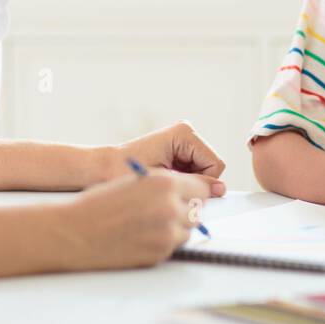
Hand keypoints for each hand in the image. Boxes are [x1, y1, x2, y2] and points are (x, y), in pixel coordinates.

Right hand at [64, 170, 213, 268]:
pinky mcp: (160, 254)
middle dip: (186, 209)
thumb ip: (162, 184)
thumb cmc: (98, 204)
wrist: (74, 232)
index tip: (194, 194)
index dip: (197, 191)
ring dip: (177, 227)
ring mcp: (167, 234)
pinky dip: (164, 242)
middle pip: (198, 210)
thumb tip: (187, 192)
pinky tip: (143, 236)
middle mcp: (170, 208)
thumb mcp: (133, 181)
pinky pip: (174, 247)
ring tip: (150, 223)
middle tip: (167, 209)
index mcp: (164, 183)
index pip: (202, 187)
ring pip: (188, 230)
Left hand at [100, 121, 226, 195]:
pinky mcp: (178, 149)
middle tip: (169, 187)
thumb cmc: (126, 172)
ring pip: (204, 171)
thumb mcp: (163, 183)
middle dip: (195, 182)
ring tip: (164, 184)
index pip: (215, 164)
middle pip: (212, 167)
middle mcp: (186, 132)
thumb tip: (221, 191)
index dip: (203, 183)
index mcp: (184, 133)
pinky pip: (194, 171)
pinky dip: (182, 180)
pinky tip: (164, 181)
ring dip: (188, 182)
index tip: (180, 189)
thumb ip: (194, 185)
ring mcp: (183, 140)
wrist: (103, 168)